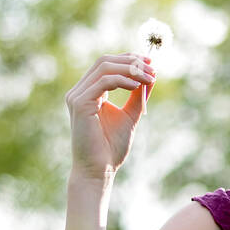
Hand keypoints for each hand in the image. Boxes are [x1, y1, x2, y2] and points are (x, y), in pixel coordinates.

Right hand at [64, 52, 154, 181]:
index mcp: (88, 93)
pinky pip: (104, 82)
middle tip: (152, 68)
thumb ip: (137, 96)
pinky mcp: (79, 103)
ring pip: (104, 67)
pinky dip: (123, 80)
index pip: (106, 65)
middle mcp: (79, 92)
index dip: (128, 59)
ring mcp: (77, 96)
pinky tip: (137, 86)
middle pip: (104, 61)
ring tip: (149, 77)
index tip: (150, 62)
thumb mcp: (129, 115)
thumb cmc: (111, 147)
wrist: (99, 169)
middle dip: (131, 61)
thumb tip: (151, 76)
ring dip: (131, 69)